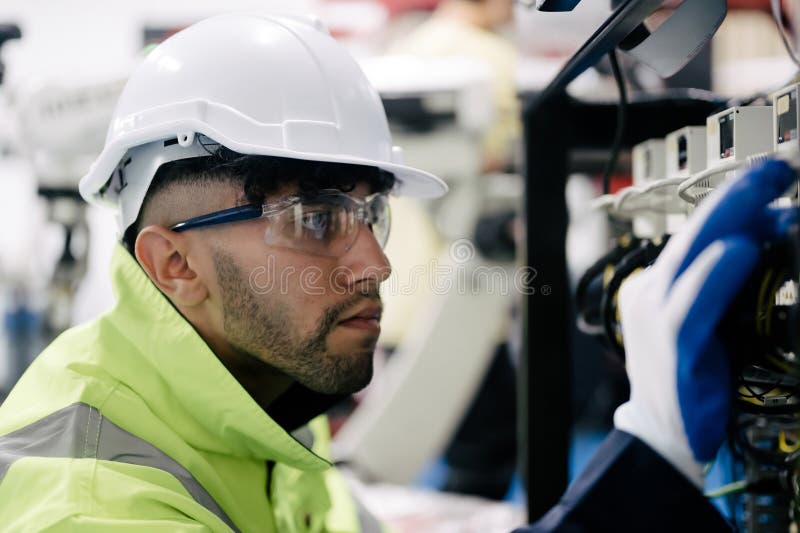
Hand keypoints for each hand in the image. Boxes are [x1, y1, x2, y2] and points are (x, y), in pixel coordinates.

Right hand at [613, 160, 796, 487]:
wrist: (666, 435)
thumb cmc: (693, 377)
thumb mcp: (713, 320)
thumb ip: (729, 281)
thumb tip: (767, 237)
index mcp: (657, 283)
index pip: (697, 232)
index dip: (735, 201)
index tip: (774, 179)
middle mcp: (650, 292)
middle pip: (693, 231)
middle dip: (736, 193)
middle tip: (776, 167)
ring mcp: (654, 317)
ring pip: (690, 255)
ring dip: (731, 215)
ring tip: (768, 185)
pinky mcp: (670, 347)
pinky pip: (693, 305)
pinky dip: (715, 274)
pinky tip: (740, 249)